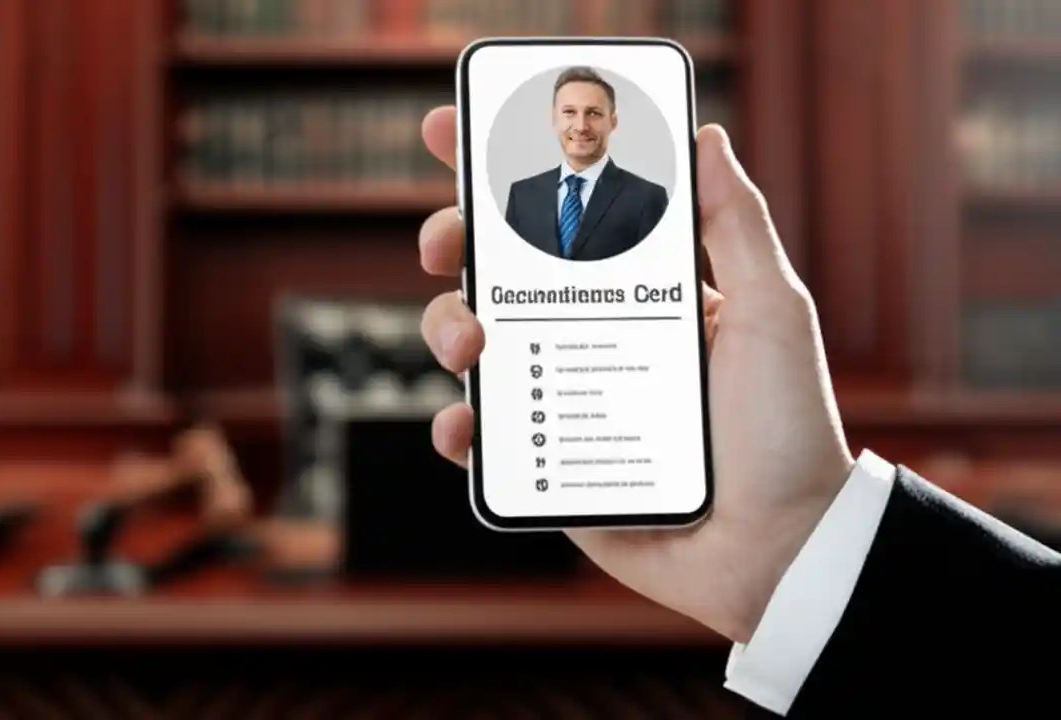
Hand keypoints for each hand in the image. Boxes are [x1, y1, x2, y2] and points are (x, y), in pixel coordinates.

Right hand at [416, 106, 854, 643]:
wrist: (779, 548)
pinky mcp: (551, 467)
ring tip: (468, 347)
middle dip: (455, 245)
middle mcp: (593, 339)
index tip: (457, 137)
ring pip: (478, 349)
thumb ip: (736, 226)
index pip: (563, 219)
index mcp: (640, 293)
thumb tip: (704, 136)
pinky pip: (485, 442)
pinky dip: (458, 431)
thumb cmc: (788, 430)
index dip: (505, 175)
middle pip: (501, 276)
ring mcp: (566, 401)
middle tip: (447, 242)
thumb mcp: (773, 313)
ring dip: (447, 329)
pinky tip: (464, 428)